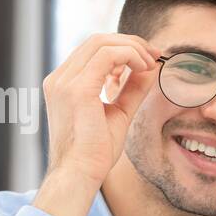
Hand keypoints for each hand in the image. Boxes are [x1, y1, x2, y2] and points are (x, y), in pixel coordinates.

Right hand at [41, 33, 160, 185]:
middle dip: (130, 43)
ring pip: (101, 42)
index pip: (92, 50)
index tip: (148, 58)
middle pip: (96, 40)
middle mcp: (60, 79)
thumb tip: (150, 68)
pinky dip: (130, 55)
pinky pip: (107, 55)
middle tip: (155, 54)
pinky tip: (144, 68)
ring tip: (151, 63)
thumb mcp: (118, 112)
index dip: (123, 47)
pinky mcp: (77, 88)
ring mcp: (65, 82)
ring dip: (132, 48)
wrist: (80, 174)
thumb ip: (131, 89)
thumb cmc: (95, 152)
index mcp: (64, 84)